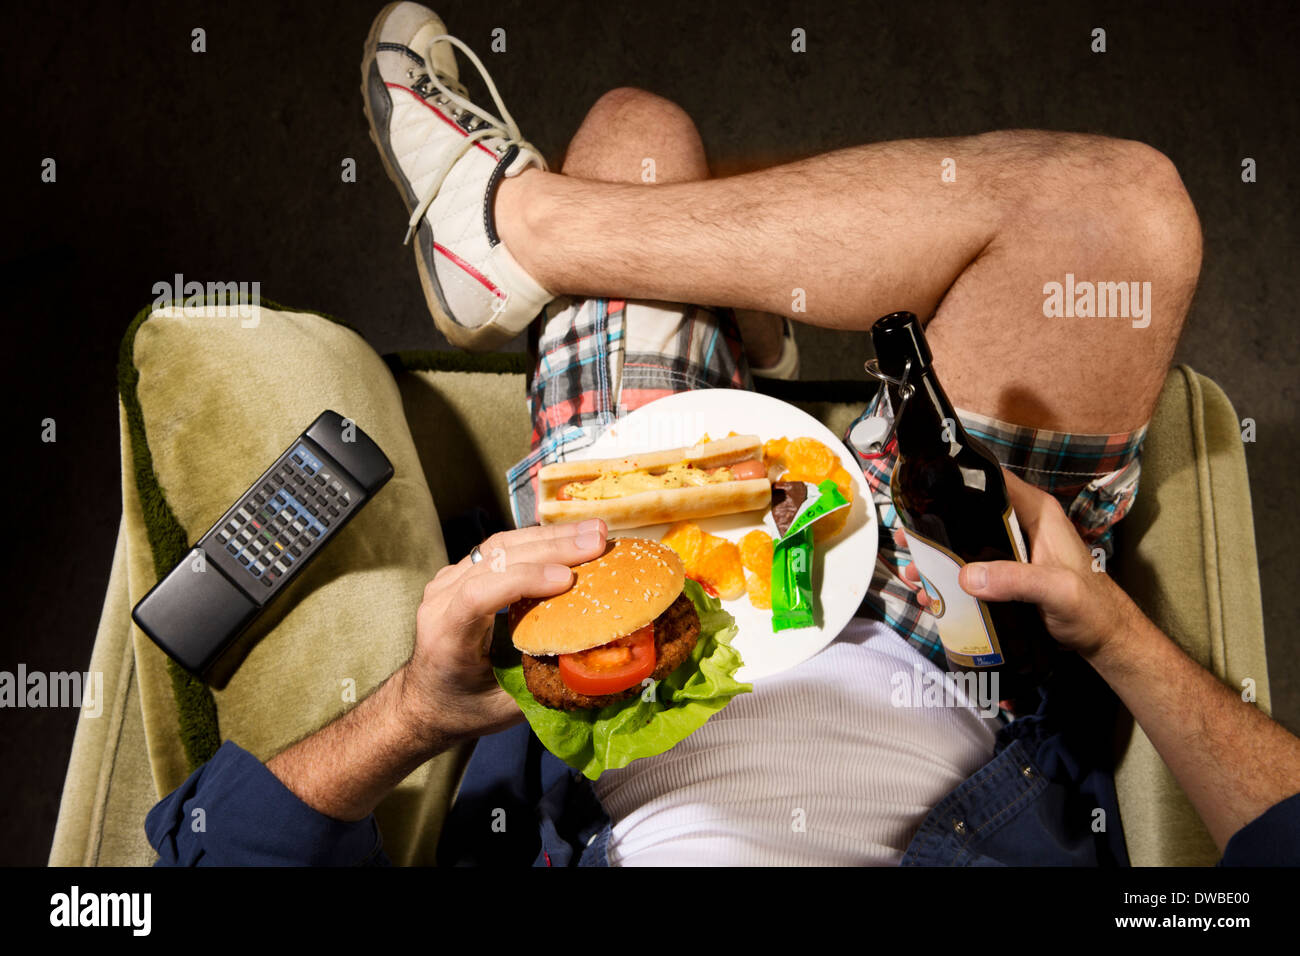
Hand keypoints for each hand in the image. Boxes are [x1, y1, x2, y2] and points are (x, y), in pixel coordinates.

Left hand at [398, 519, 607, 746]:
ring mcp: (448, 581)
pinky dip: (539, 541)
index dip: (522, 581)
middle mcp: (440, 601)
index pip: (478, 595)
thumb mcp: (504, 709)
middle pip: (494, 559)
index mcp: (446, 637)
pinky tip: (570, 538)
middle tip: (598, 540)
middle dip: (551, 547)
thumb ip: (543, 685)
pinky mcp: (462, 572)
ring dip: (551, 537)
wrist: (426, 700)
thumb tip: (596, 667)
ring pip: (500, 545)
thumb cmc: (464, 708)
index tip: (566, 579)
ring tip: (595, 533)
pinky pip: (500, 548)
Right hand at [899, 469, 1132, 658]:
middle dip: (936, 529)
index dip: (959, 481)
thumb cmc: (1093, 608)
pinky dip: (950, 584)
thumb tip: (967, 576)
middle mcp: (1021, 527)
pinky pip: (971, 573)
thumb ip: (1015, 580)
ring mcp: (1013, 553)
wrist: (1106, 640)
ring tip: (915, 576)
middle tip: (909, 542)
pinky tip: (933, 599)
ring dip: (938, 561)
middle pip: (970, 516)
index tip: (924, 491)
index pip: (993, 481)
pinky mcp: (1007, 578)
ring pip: (966, 546)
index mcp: (1036, 513)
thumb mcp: (1056, 591)